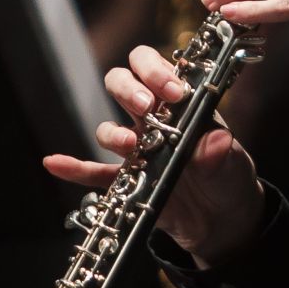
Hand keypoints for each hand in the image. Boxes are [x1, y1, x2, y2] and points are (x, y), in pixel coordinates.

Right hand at [44, 45, 265, 267]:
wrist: (221, 219)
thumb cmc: (229, 178)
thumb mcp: (233, 163)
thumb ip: (222, 151)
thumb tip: (215, 139)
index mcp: (181, 104)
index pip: (157, 68)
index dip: (157, 71)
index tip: (173, 91)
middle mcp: (153, 119)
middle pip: (122, 85)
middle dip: (128, 88)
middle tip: (145, 105)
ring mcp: (137, 148)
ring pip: (107, 127)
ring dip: (112, 132)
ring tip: (130, 145)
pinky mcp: (125, 180)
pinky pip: (94, 171)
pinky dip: (74, 168)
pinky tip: (55, 163)